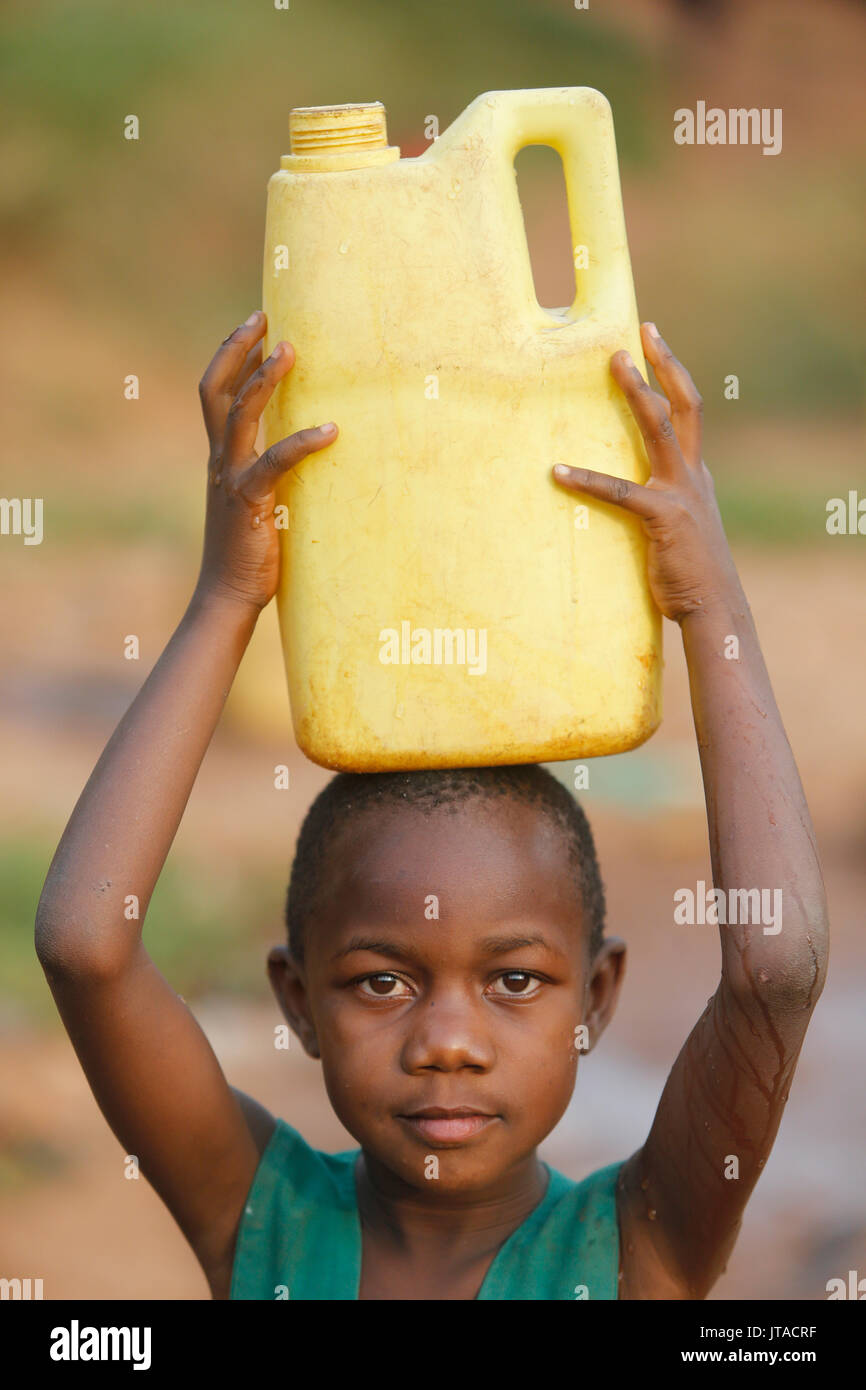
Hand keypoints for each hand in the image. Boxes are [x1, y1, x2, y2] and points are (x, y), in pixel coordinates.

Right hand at [194, 311, 337, 612]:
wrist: (228, 596)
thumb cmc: (251, 552)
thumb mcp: (260, 502)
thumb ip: (272, 473)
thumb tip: (310, 453)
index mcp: (220, 458)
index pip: (215, 394)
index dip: (230, 356)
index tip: (255, 326)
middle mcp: (219, 461)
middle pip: (214, 389)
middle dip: (236, 348)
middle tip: (263, 316)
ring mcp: (231, 478)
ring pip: (239, 413)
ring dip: (264, 378)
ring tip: (290, 350)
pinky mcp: (251, 501)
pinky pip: (275, 462)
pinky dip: (303, 442)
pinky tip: (332, 430)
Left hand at [552, 322, 738, 622]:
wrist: (715, 608)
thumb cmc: (691, 575)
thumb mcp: (683, 529)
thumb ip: (664, 506)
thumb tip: (637, 498)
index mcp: (697, 476)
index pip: (688, 413)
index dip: (674, 376)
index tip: (655, 343)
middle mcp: (693, 475)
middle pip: (684, 403)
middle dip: (665, 364)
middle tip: (643, 330)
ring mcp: (680, 492)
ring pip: (659, 427)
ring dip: (636, 392)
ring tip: (613, 364)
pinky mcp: (661, 517)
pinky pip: (618, 491)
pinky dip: (586, 479)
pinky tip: (558, 471)